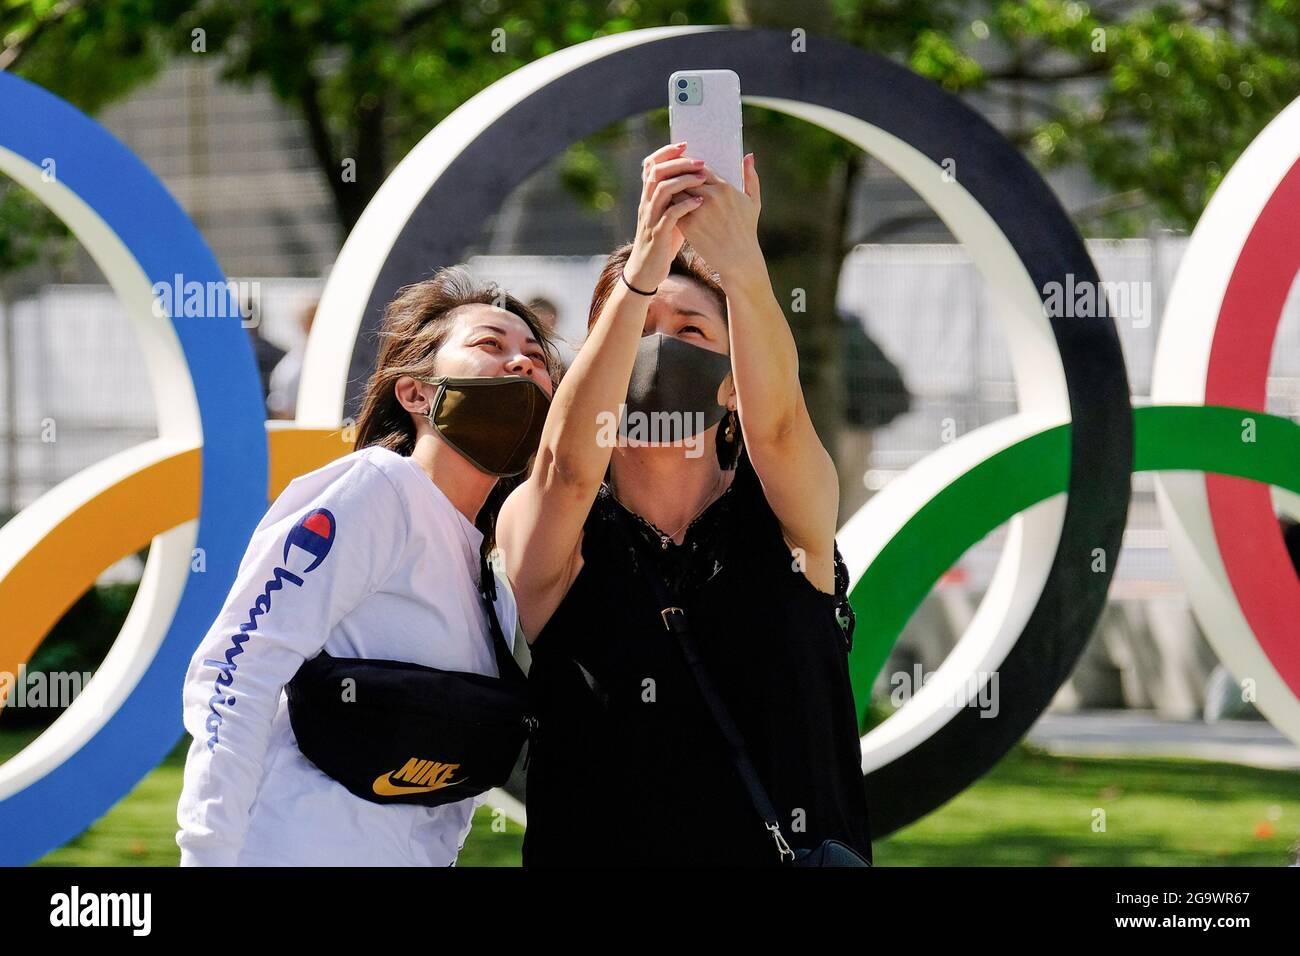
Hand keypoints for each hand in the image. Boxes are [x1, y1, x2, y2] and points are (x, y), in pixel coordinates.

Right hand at [623, 142, 707, 291]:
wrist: (647, 270)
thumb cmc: (662, 241)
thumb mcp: (668, 215)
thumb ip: (678, 198)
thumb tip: (697, 180)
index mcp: (648, 197)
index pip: (651, 165)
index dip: (665, 152)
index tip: (684, 144)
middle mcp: (647, 204)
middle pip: (657, 173)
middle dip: (678, 163)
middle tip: (700, 161)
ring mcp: (651, 218)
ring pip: (662, 190)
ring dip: (683, 181)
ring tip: (703, 178)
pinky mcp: (658, 234)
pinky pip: (670, 215)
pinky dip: (686, 206)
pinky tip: (700, 202)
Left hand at [678, 152, 763, 285]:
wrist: (739, 259)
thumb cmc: (747, 230)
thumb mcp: (753, 202)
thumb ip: (750, 176)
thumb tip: (749, 155)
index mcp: (725, 188)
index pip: (700, 168)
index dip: (690, 166)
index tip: (684, 167)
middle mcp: (711, 197)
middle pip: (684, 177)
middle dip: (676, 175)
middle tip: (669, 175)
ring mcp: (698, 212)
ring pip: (676, 191)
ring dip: (670, 189)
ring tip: (667, 190)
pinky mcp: (689, 226)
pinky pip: (673, 209)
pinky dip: (669, 205)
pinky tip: (667, 206)